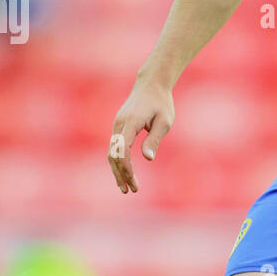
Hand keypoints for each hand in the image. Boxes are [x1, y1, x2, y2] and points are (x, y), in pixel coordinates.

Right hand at [108, 78, 174, 192]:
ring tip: (126, 189)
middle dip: (121, 174)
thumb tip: (147, 159)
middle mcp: (119, 124)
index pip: (122, 150)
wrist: (151, 84)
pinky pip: (115, 148)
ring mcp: (117, 125)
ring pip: (112, 152)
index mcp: (130, 123)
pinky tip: (124, 174)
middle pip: (114, 154)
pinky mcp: (119, 126)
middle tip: (130, 191)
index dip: (126, 168)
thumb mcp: (164, 121)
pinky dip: (118, 162)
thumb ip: (154, 139)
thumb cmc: (161, 103)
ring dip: (118, 171)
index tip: (134, 182)